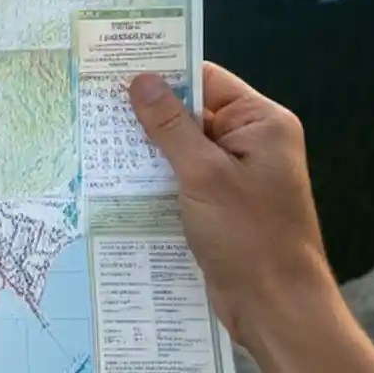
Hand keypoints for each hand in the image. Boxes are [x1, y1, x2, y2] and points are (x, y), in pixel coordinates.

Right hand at [129, 63, 373, 372]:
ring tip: (99, 139)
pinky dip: (157, 177)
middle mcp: (253, 142)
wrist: (276, 306)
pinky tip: (120, 178)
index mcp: (262, 123)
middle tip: (97, 104)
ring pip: (184, 148)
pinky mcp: (222, 204)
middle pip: (193, 112)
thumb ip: (170, 126)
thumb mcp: (203, 174)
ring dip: (149, 148)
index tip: (119, 67)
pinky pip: (185, 178)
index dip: (165, 73)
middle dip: (149, 113)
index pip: (208, 80)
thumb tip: (141, 80)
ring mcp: (237, 175)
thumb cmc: (249, 235)